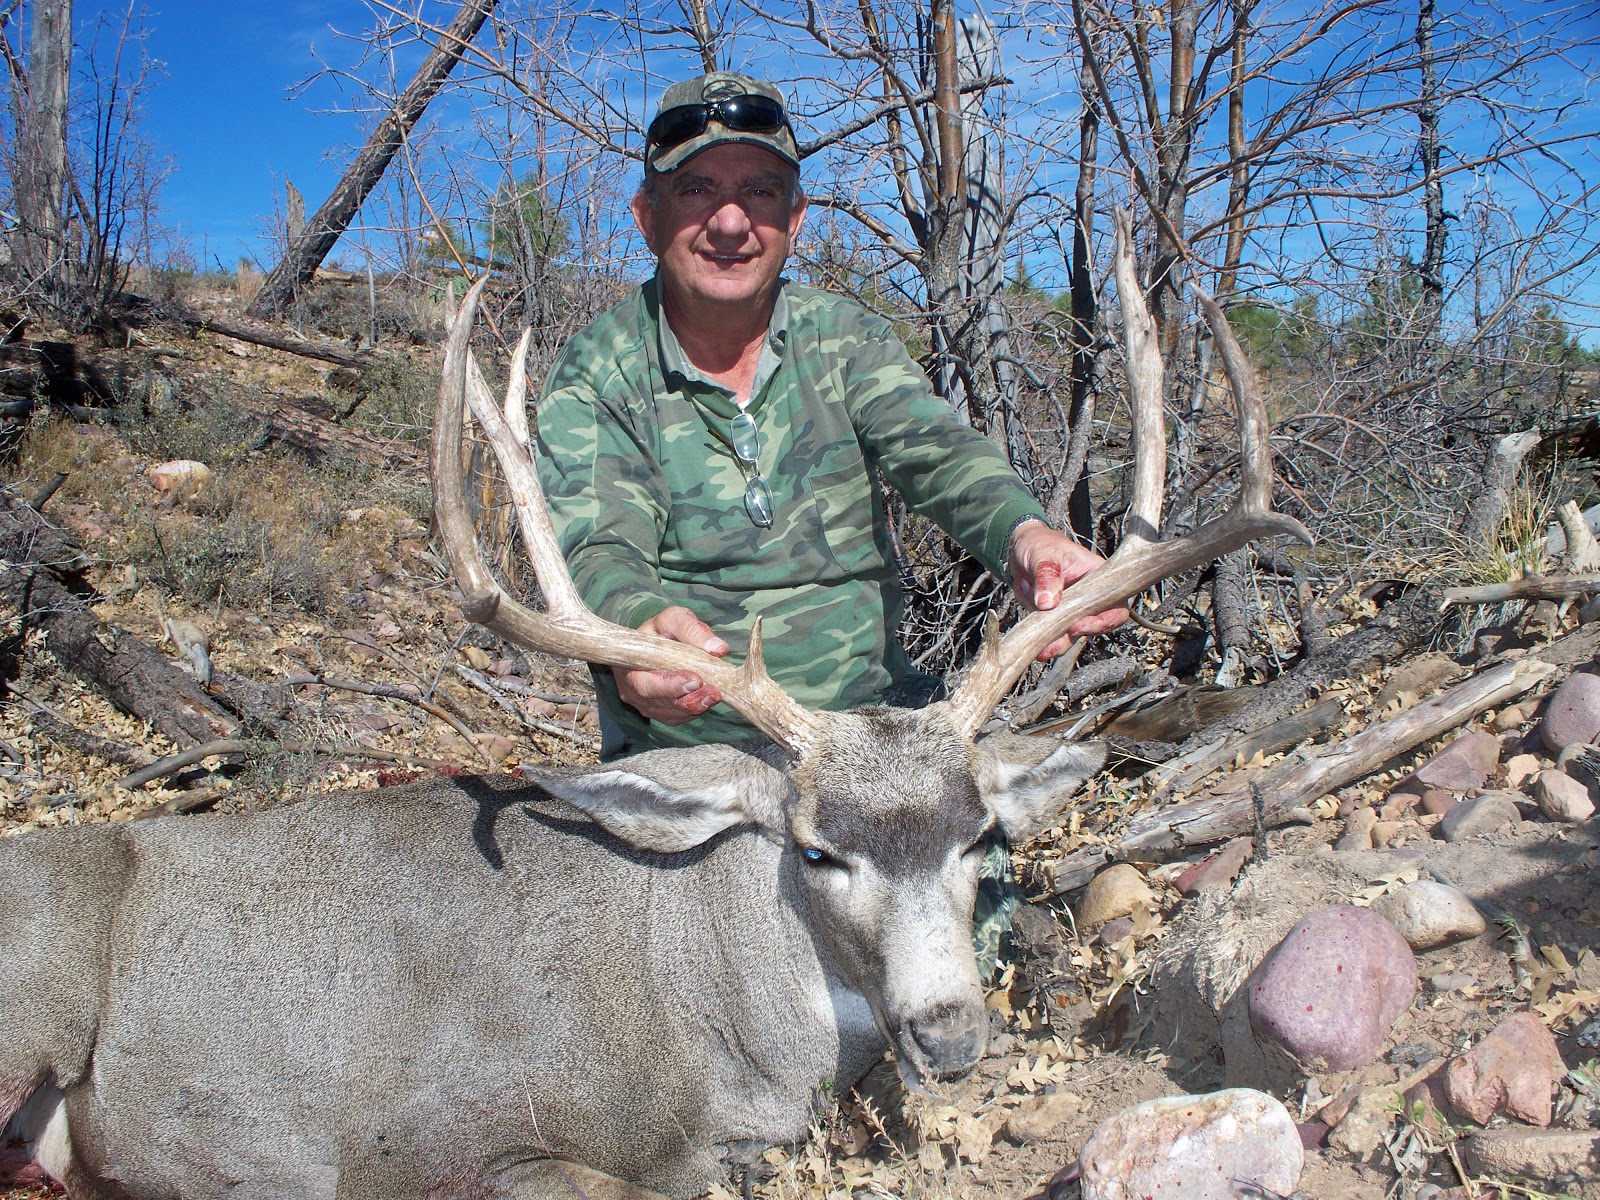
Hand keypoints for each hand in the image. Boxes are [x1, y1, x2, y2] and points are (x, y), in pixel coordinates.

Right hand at [614, 606, 728, 723]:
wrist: (660, 642)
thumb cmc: (663, 629)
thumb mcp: (674, 619)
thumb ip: (693, 630)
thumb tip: (718, 649)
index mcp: (627, 664)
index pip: (644, 682)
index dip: (669, 684)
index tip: (696, 679)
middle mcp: (631, 689)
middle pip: (658, 702)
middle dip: (688, 699)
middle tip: (713, 692)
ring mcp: (644, 704)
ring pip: (671, 712)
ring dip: (696, 706)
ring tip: (716, 694)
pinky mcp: (660, 712)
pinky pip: (678, 717)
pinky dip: (695, 710)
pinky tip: (709, 698)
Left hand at [1007, 520, 1127, 658]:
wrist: (1020, 552)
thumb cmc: (1039, 545)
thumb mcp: (1043, 554)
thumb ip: (1047, 574)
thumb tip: (1048, 603)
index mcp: (1098, 577)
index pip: (1116, 604)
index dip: (1106, 619)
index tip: (1080, 624)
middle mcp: (1090, 596)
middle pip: (1098, 624)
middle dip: (1082, 634)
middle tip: (1064, 635)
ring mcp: (1073, 609)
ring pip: (1074, 634)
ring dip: (1062, 645)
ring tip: (1045, 650)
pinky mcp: (1056, 618)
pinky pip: (1056, 636)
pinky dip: (1047, 644)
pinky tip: (1038, 650)